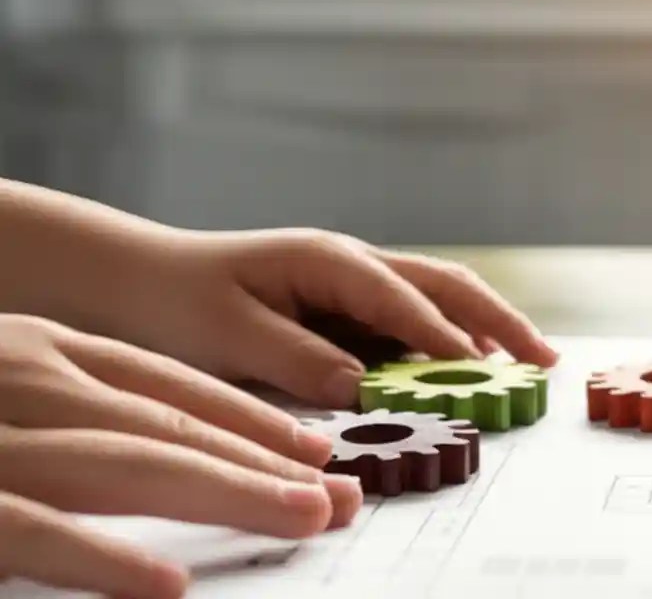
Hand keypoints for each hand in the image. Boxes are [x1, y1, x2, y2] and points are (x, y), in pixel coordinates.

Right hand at [0, 314, 362, 598]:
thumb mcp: (6, 394)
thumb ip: (76, 416)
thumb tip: (165, 449)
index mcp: (43, 352)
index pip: (170, 386)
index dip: (253, 421)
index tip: (319, 452)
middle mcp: (28, 380)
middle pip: (172, 423)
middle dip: (267, 461)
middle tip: (341, 496)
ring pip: (131, 464)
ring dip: (230, 490)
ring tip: (306, 516)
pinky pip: (33, 532)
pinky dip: (104, 559)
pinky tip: (169, 585)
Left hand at [92, 228, 558, 407]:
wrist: (137, 279)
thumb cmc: (174, 299)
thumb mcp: (229, 335)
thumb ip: (299, 359)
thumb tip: (362, 386)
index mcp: (327, 259)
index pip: (402, 298)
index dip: (444, 336)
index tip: (483, 370)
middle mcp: (351, 264)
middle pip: (444, 285)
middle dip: (498, 319)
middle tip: (545, 358)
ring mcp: (353, 284)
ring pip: (435, 301)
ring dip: (481, 330)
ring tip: (525, 366)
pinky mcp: (347, 308)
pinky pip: (408, 324)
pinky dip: (444, 345)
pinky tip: (464, 370)